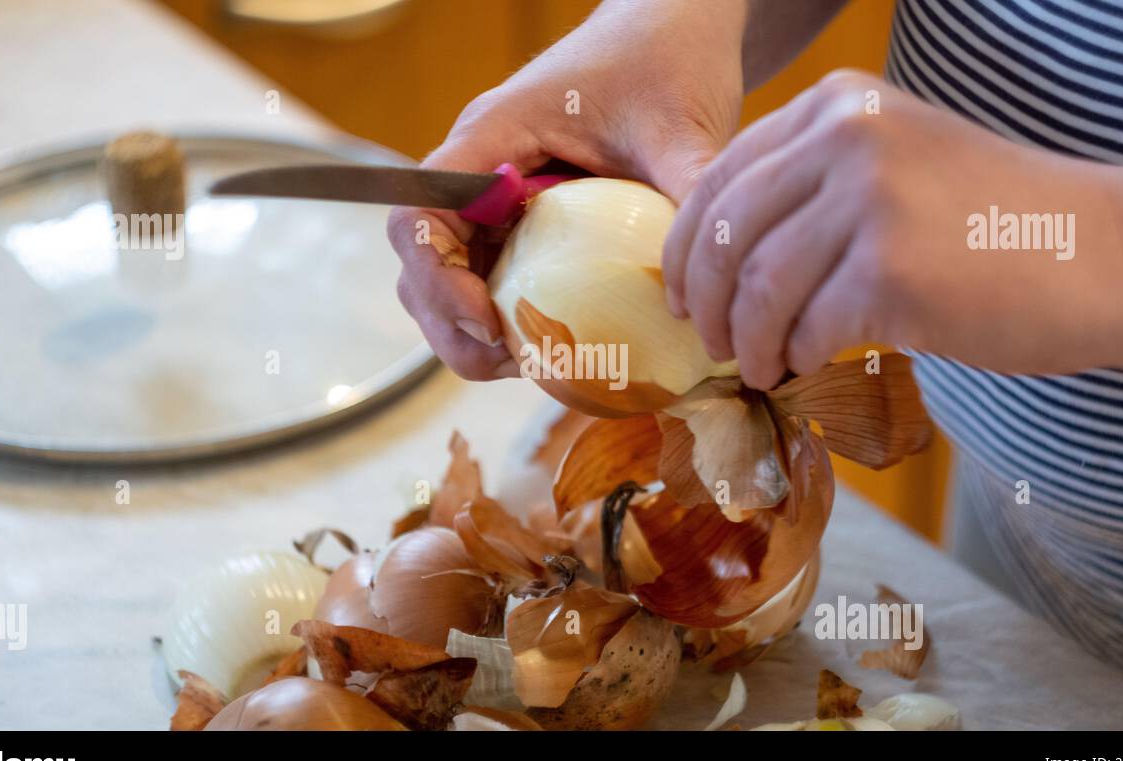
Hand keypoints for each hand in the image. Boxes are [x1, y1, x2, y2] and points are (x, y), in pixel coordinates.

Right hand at [387, 0, 743, 379]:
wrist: (677, 31)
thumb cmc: (669, 60)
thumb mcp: (684, 128)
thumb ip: (690, 195)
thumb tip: (703, 293)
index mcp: (491, 136)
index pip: (419, 213)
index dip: (436, 278)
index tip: (488, 323)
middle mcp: (479, 171)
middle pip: (420, 264)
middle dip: (449, 326)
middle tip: (509, 365)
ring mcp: (499, 201)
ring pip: (451, 281)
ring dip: (474, 333)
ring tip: (533, 366)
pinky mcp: (527, 222)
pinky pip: (497, 279)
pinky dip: (513, 320)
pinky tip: (560, 347)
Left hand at [663, 70, 1122, 388]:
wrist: (1107, 254)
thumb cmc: (997, 226)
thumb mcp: (897, 168)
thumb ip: (814, 189)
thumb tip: (718, 258)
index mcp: (838, 106)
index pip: (720, 177)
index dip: (685, 247)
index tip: (681, 295)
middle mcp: (845, 137)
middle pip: (723, 233)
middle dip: (704, 300)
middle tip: (710, 343)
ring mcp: (868, 200)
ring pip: (756, 288)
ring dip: (748, 340)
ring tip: (760, 366)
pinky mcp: (890, 271)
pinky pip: (804, 328)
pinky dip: (793, 356)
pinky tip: (802, 367)